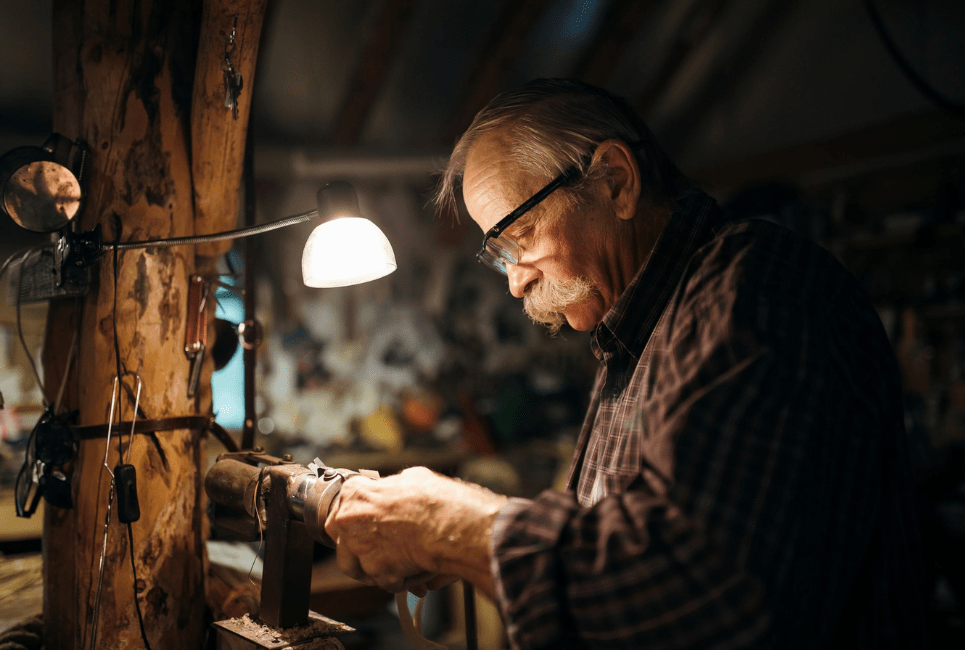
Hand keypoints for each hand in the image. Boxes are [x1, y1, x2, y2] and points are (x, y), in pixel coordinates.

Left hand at [323, 466, 506, 596]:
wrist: (447, 524)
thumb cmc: (433, 499)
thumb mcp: (413, 478)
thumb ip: (394, 488)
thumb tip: (398, 490)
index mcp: (354, 493)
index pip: (344, 505)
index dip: (360, 516)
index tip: (369, 522)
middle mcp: (348, 520)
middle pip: (341, 537)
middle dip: (358, 544)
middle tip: (380, 546)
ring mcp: (359, 548)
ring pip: (355, 566)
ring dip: (373, 567)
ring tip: (398, 562)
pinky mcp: (376, 572)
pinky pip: (385, 581)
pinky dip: (400, 579)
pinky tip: (417, 568)